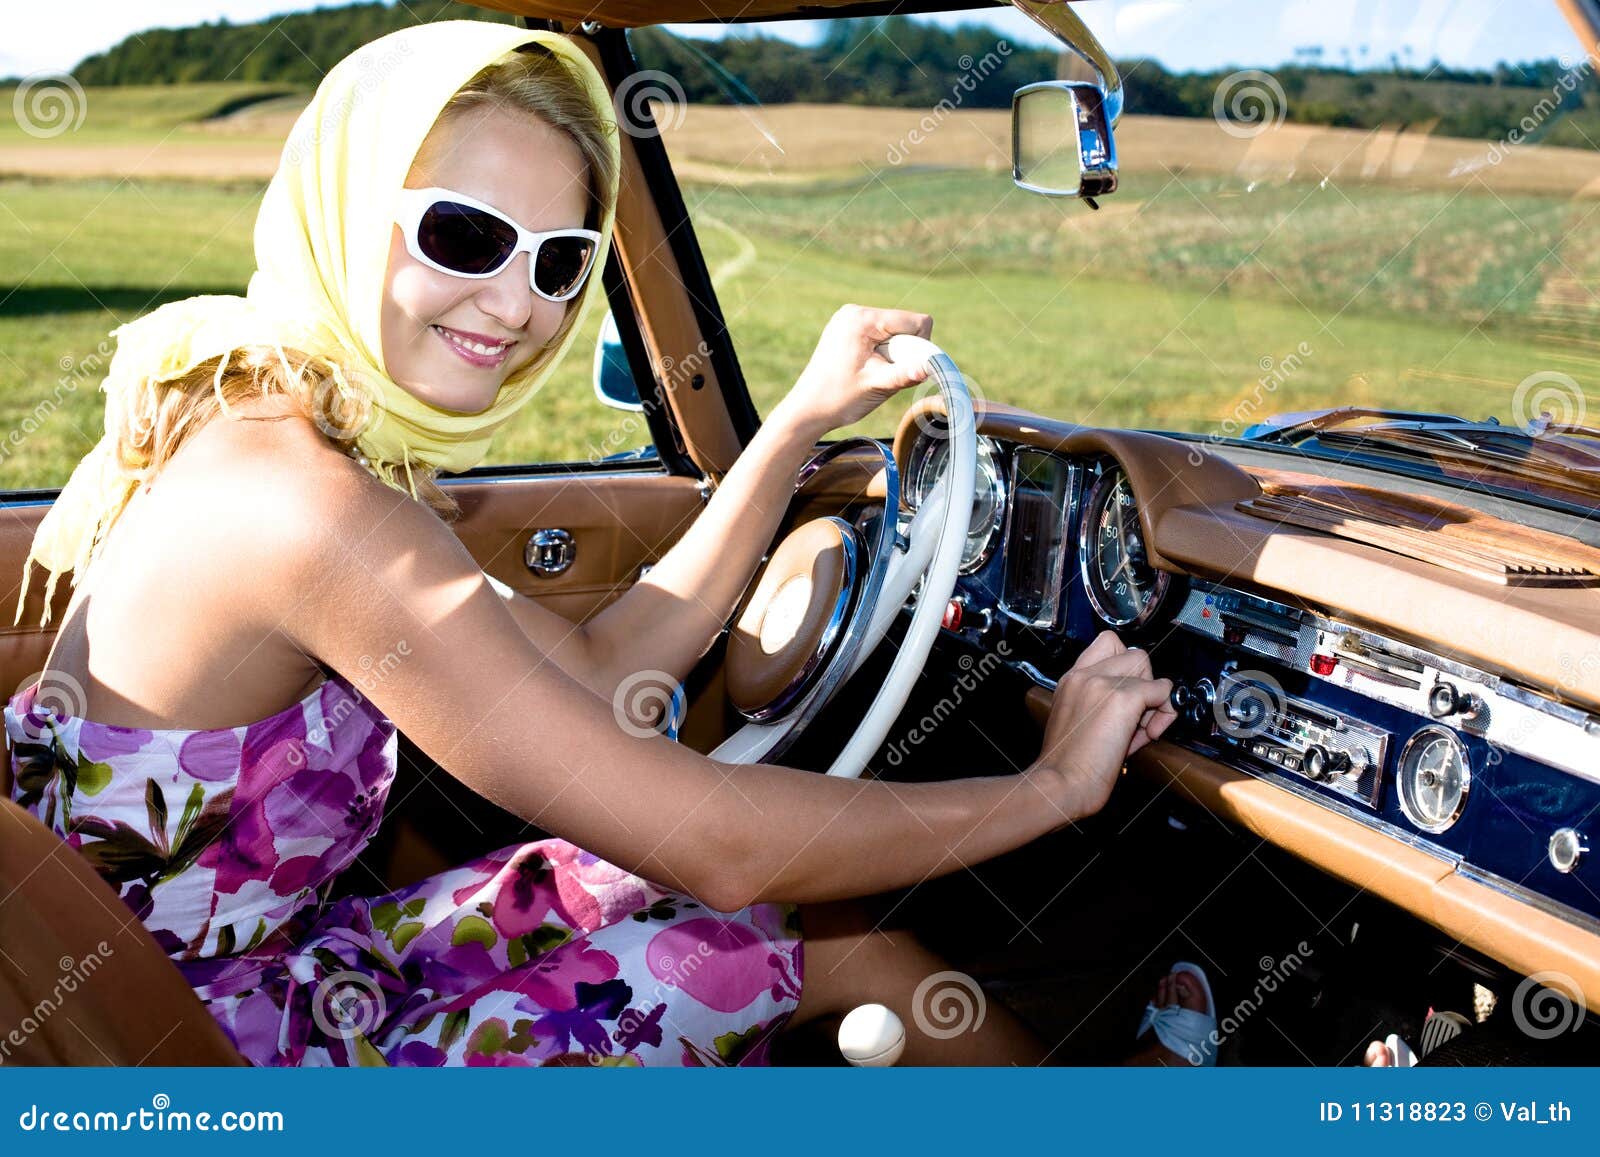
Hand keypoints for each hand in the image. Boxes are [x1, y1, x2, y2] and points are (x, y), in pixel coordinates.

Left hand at [772, 304, 933, 438]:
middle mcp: (854, 312)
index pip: (916, 322)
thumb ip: (906, 373)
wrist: (807, 410)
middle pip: (905, 325)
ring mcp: (848, 319)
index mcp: (861, 319)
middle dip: (903, 351)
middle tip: (881, 374)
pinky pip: (879, 335)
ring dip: (892, 354)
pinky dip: (881, 353)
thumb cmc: (838, 398)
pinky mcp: (846, 329)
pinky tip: (864, 369)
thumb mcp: (877, 385)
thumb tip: (933, 366)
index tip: (902, 368)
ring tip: (871, 373)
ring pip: (894, 331)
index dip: (919, 347)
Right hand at [1027, 630, 1176, 825]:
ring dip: (1153, 696)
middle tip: (1137, 715)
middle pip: (1133, 653)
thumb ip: (1098, 705)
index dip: (1126, 667)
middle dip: (1143, 682)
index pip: (1107, 644)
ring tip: (1141, 727)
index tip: (1129, 694)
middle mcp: (1084, 675)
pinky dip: (1164, 713)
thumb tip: (1136, 709)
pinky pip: (1162, 691)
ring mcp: (1103, 683)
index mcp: (1071, 680)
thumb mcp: (1076, 722)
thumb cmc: (1066, 766)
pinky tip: (1148, 734)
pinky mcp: (1123, 698)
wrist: (1060, 783)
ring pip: (1148, 667)